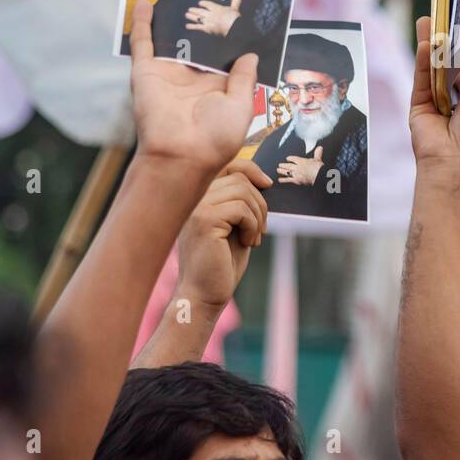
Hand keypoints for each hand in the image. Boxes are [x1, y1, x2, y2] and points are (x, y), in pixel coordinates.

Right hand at [129, 0, 256, 173]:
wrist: (181, 156)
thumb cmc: (215, 138)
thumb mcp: (240, 105)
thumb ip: (244, 77)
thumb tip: (251, 54)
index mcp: (217, 87)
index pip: (226, 55)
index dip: (235, 36)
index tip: (244, 11)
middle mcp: (193, 78)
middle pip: (199, 42)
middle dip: (207, 20)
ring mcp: (169, 74)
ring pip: (171, 38)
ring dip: (176, 16)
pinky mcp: (147, 72)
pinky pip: (143, 43)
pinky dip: (142, 23)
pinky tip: (144, 4)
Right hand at [174, 159, 270, 311]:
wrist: (203, 294)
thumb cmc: (220, 262)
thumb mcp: (233, 225)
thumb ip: (239, 201)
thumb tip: (264, 179)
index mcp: (196, 196)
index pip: (225, 164)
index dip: (250, 168)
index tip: (268, 184)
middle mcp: (191, 198)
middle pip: (239, 177)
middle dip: (260, 202)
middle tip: (260, 229)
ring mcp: (196, 207)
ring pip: (243, 191)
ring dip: (258, 215)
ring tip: (254, 238)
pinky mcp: (204, 220)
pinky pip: (241, 208)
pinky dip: (253, 225)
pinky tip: (248, 243)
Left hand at [185, 0, 241, 35]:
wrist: (232, 27)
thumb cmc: (235, 18)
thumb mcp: (235, 9)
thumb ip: (236, 2)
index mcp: (217, 8)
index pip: (208, 4)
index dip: (204, 3)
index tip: (200, 3)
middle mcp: (210, 14)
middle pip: (201, 11)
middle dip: (195, 10)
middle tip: (189, 9)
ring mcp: (208, 21)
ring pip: (198, 18)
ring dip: (191, 16)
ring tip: (186, 14)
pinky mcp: (207, 28)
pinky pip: (198, 27)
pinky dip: (192, 26)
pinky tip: (187, 26)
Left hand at [277, 146, 324, 185]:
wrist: (317, 175)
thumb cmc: (318, 167)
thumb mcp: (318, 159)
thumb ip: (317, 153)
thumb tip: (319, 148)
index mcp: (302, 161)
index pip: (294, 159)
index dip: (290, 158)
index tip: (288, 158)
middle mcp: (297, 167)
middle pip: (289, 165)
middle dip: (284, 165)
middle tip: (279, 165)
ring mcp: (296, 174)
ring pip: (287, 172)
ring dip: (282, 171)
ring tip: (278, 170)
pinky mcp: (296, 180)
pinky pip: (288, 180)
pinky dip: (283, 180)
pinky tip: (279, 180)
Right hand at [409, 15, 459, 183]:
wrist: (455, 162)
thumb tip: (455, 58)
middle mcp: (458, 101)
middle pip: (450, 65)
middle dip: (448, 43)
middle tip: (443, 18)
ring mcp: (437, 102)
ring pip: (433, 68)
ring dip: (431, 45)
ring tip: (428, 21)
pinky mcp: (419, 105)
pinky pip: (421, 79)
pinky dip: (422, 61)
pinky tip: (424, 43)